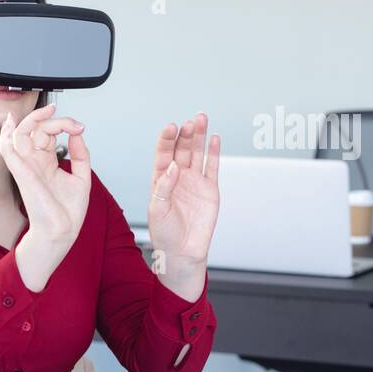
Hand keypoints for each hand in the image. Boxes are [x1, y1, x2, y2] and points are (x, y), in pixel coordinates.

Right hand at [0, 102, 89, 290]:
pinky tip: (9, 123)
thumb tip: (78, 134)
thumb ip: (80, 154)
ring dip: (32, 119)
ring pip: (20, 133)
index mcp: (47, 163)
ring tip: (49, 112)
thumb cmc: (67, 212)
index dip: (62, 124)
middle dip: (51, 118)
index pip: (47, 133)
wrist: (61, 231)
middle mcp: (34, 162)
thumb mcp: (81, 177)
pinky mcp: (21, 172)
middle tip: (66, 118)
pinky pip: (7, 149)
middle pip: (35, 129)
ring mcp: (27, 166)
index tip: (79, 127)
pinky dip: (5, 135)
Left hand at [148, 112, 220, 300]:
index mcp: (161, 180)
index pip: (164, 154)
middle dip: (185, 134)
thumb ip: (164, 187)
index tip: (170, 127)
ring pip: (197, 153)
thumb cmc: (164, 234)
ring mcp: (194, 181)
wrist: (183, 252)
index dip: (167, 140)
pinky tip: (214, 138)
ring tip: (201, 119)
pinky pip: (213, 166)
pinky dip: (214, 152)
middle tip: (190, 121)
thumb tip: (173, 167)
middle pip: (182, 150)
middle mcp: (178, 177)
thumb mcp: (158, 210)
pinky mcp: (210, 189)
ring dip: (199, 137)